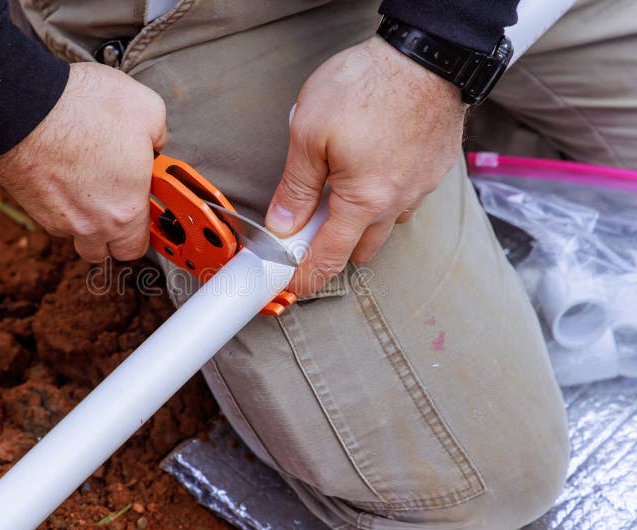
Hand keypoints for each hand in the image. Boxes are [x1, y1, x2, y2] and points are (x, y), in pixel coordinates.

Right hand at [0, 62, 166, 262]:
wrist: (23, 103)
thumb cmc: (82, 108)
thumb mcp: (148, 111)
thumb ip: (159, 137)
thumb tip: (154, 141)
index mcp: (125, 211)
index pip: (138, 246)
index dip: (144, 228)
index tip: (146, 208)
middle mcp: (90, 225)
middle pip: (105, 252)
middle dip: (114, 233)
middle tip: (119, 200)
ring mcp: (57, 219)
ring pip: (76, 233)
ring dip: (85, 218)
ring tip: (89, 182)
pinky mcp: (31, 206)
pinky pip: (52, 215)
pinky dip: (59, 201)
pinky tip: (64, 171)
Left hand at [265, 37, 466, 295]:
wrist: (426, 53)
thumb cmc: (367, 85)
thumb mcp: (310, 132)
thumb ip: (296, 186)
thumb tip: (283, 223)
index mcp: (363, 201)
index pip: (329, 257)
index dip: (305, 278)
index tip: (291, 288)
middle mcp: (397, 203)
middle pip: (360, 249)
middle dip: (334, 247)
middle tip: (308, 225)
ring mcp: (421, 187)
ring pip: (386, 224)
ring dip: (361, 220)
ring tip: (340, 187)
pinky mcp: (434, 169)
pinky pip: (406, 198)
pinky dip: (384, 196)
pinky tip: (372, 168)